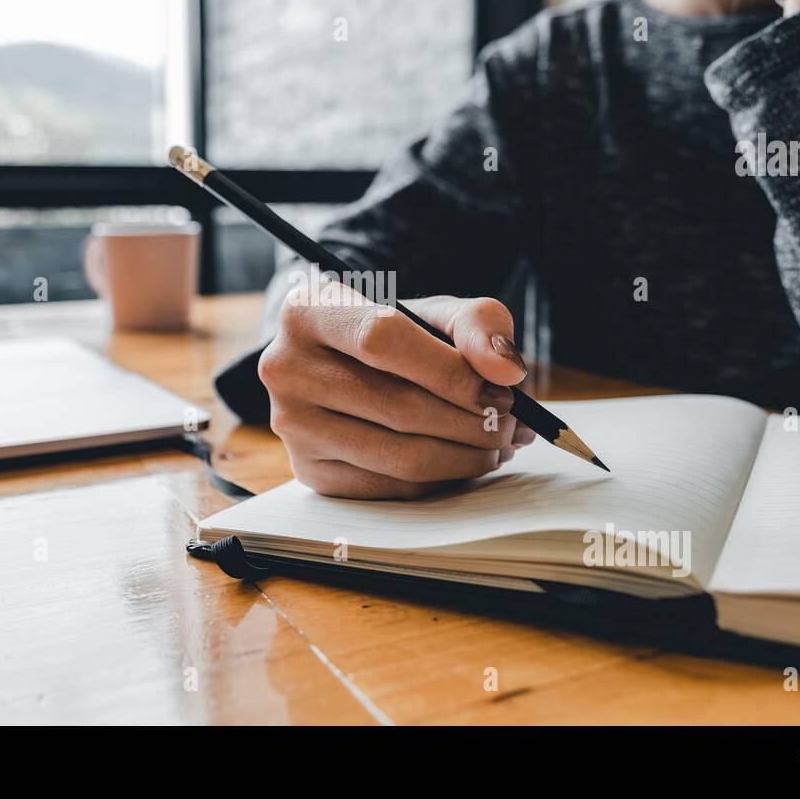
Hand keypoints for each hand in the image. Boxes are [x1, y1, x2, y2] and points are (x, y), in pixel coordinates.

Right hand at [259, 279, 535, 499]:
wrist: (342, 364)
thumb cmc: (394, 333)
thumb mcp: (434, 311)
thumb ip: (478, 323)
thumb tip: (506, 371)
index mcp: (308, 311)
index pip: (382, 341)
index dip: (450, 371)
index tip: (500, 389)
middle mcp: (286, 368)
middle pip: (397, 406)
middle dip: (473, 421)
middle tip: (514, 422)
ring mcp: (292, 425)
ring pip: (400, 456)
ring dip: (467, 457)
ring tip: (500, 442)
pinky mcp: (309, 471)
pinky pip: (392, 488)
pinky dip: (442, 480)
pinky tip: (466, 460)